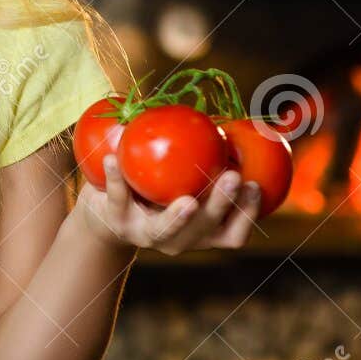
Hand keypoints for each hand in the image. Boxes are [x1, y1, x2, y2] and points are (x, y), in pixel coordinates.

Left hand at [74, 152, 260, 254]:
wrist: (105, 214)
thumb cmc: (155, 188)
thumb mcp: (183, 179)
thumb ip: (204, 160)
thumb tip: (231, 120)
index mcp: (200, 231)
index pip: (232, 234)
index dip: (247, 214)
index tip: (255, 184)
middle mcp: (178, 239)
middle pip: (205, 229)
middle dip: (221, 205)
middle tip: (233, 177)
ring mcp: (146, 234)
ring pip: (165, 230)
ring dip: (178, 216)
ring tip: (187, 200)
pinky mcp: (116, 222)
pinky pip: (119, 197)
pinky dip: (116, 178)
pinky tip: (112, 158)